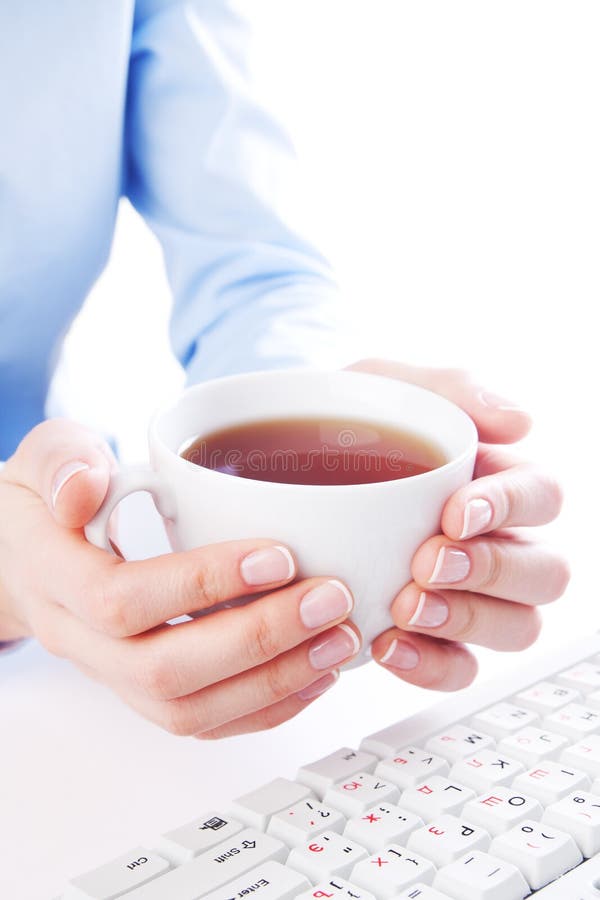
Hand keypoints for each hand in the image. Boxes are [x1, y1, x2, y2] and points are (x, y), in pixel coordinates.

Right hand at [0, 420, 358, 737]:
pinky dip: (266, 708)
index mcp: (53, 577)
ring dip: (274, 682)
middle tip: (331, 600)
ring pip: (187, 711)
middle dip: (258, 641)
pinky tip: (317, 675)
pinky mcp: (142, 691)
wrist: (23, 556)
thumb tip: (84, 487)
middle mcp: (79, 641)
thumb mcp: (42, 459)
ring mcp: (111, 675)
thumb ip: (62, 462)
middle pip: (163, 671)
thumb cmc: (44, 501)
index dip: (201, 584)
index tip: (279, 556)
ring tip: (341, 641)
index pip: (119, 600)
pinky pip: (201, 723)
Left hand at [348, 359, 569, 689]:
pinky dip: (430, 664)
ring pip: (517, 628)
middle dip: (492, 572)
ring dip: (466, 621)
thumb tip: (521, 421)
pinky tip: (385, 644)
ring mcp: (468, 596)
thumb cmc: (342, 425)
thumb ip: (450, 390)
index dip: (512, 508)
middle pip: (546, 574)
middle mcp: (495, 542)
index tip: (455, 512)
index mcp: (495, 481)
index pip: (543, 497)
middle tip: (427, 563)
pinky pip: (460, 669)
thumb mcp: (382, 387)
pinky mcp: (431, 639)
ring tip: (404, 606)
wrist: (272, 475)